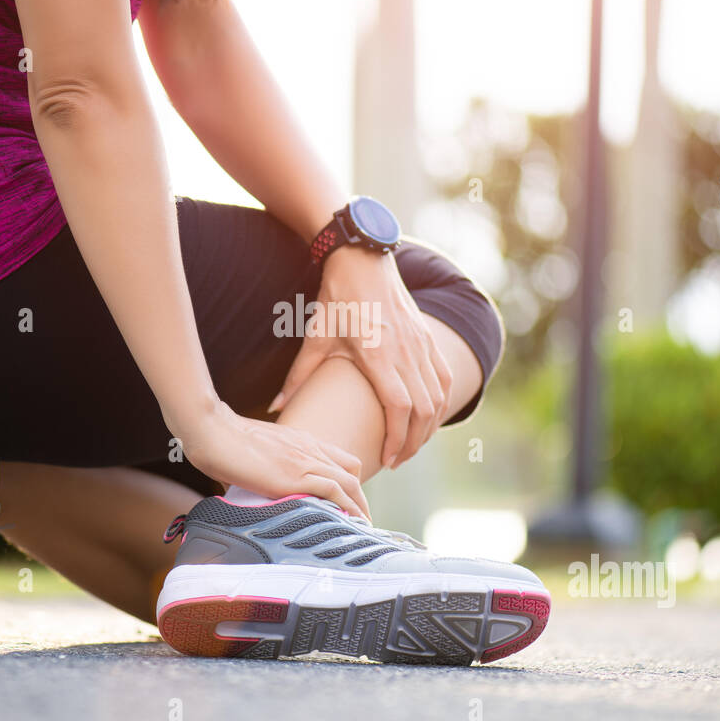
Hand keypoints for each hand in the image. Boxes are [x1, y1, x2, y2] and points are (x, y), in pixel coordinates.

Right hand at [173, 400, 369, 518]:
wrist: (213, 431)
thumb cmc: (221, 440)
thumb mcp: (252, 452)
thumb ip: (259, 467)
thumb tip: (243, 487)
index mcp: (300, 440)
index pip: (339, 458)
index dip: (349, 480)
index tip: (350, 501)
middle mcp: (309, 448)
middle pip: (351, 471)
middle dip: (360, 497)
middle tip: (361, 519)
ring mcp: (304, 461)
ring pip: (349, 483)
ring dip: (359, 507)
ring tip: (362, 527)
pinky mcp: (296, 476)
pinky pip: (334, 491)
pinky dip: (347, 507)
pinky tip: (350, 522)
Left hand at [269, 248, 453, 468]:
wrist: (363, 258)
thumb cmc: (338, 297)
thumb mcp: (316, 336)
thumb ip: (298, 375)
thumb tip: (276, 406)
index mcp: (379, 356)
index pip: (400, 409)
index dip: (397, 439)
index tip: (387, 460)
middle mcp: (406, 353)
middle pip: (424, 411)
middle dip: (413, 443)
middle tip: (397, 462)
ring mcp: (421, 345)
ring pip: (438, 397)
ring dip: (429, 426)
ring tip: (412, 445)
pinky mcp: (427, 338)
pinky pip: (443, 378)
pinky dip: (441, 403)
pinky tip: (429, 417)